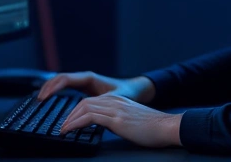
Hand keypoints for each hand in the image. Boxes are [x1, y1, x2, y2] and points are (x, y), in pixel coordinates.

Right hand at [36, 71, 154, 102]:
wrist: (135, 91)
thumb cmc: (127, 93)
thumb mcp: (114, 99)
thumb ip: (101, 102)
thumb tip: (87, 108)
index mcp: (90, 78)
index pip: (66, 79)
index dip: (53, 87)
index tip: (44, 97)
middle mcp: (85, 79)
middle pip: (60, 79)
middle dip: (48, 87)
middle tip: (38, 99)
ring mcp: (84, 83)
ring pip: (61, 82)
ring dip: (50, 88)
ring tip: (40, 99)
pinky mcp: (84, 90)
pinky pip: (66, 88)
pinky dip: (56, 92)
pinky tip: (50, 99)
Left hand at [60, 94, 181, 148]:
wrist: (167, 127)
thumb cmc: (153, 128)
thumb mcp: (131, 120)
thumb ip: (117, 119)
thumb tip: (105, 126)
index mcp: (118, 100)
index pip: (91, 101)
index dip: (77, 111)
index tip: (70, 122)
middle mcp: (115, 101)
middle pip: (84, 102)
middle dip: (70, 114)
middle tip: (62, 126)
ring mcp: (115, 108)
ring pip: (84, 107)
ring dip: (70, 119)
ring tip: (63, 130)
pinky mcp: (116, 118)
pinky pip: (90, 117)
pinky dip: (76, 123)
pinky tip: (70, 130)